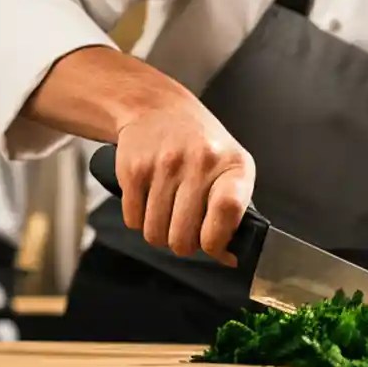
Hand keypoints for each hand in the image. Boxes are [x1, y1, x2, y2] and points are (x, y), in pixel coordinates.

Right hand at [19, 46, 255, 264]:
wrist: (157, 108)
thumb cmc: (202, 146)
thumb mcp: (231, 168)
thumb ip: (234, 213)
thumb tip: (230, 258)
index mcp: (233, 166)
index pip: (228, 211)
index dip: (218, 240)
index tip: (213, 245)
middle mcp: (200, 163)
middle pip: (183, 237)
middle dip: (183, 244)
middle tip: (185, 231)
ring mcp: (165, 166)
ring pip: (155, 234)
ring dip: (160, 234)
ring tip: (167, 214)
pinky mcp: (134, 170)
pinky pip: (133, 221)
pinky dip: (140, 220)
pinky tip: (150, 202)